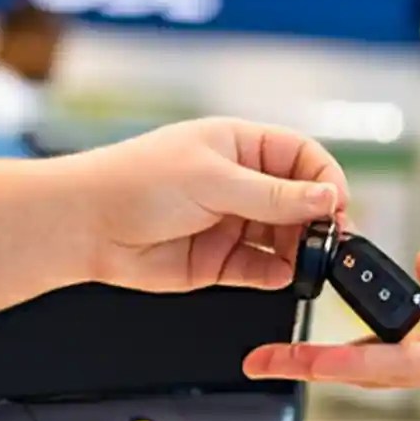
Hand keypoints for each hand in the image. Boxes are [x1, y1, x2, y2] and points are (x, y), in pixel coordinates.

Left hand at [63, 117, 347, 291]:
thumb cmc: (134, 182)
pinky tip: (282, 274)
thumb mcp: (213, 179)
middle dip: (318, 220)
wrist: (83, 227)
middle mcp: (242, 183)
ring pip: (287, 238)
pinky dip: (278, 274)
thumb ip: (274, 194)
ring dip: (302, 250)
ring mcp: (233, 222)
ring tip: (308, 262)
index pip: (303, 157)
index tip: (336, 203)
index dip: (324, 178)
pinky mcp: (222, 261)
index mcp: (241, 146)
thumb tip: (326, 197)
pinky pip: (263, 268)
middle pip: (301, 201)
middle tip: (330, 240)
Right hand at [243, 239, 419, 403]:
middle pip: (375, 364)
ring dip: (324, 367)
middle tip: (260, 361)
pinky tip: (328, 364)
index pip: (393, 338)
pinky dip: (368, 364)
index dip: (346, 338)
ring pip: (382, 370)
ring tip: (270, 365)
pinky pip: (415, 365)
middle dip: (316, 364)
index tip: (305, 329)